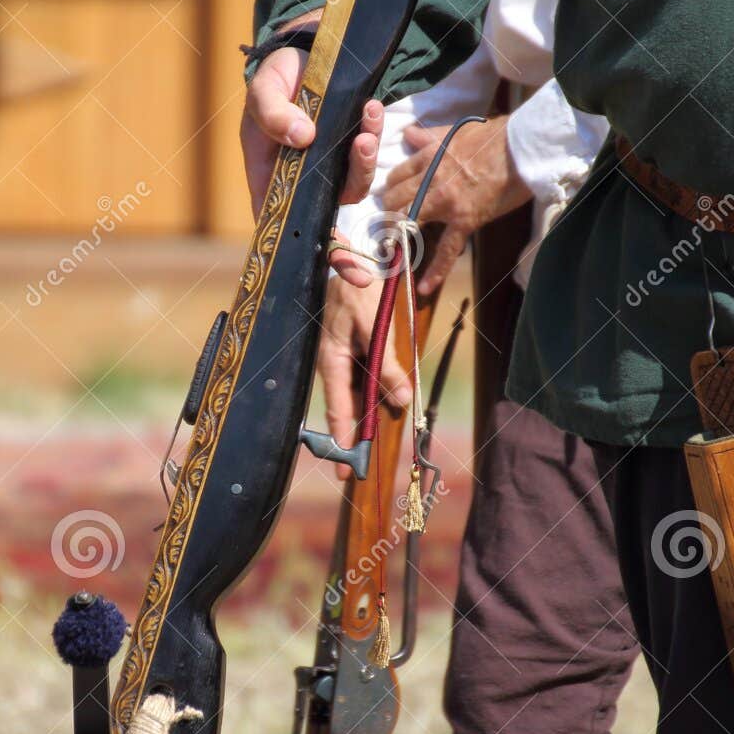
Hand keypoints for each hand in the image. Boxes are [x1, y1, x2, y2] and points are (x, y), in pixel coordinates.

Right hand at [240, 19, 382, 282]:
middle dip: (344, 249)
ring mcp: (326, 168)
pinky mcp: (349, 150)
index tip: (330, 265)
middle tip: (367, 269)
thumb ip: (273, 112)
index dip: (305, 251)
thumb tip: (300, 138)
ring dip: (364, 164)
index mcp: (268, 177)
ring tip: (367, 131)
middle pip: (321, 224)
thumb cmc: (276, 75)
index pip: (283, 226)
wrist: (306, 48)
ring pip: (351, 187)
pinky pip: (365, 156)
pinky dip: (372, 135)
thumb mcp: (265, 87)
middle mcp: (298, 181)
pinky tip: (373, 110)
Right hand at [316, 274, 411, 479]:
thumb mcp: (374, 328)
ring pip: (357, 395)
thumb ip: (386, 365)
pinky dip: (373, 395)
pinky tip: (385, 405)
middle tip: (355, 470)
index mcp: (332, 360)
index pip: (338, 408)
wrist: (352, 262)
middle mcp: (335, 364)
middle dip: (352, 438)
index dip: (342, 439)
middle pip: (347, 407)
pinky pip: (363, 380)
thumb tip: (401, 401)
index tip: (344, 466)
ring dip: (365, 418)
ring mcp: (343, 359)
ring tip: (370, 447)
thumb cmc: (358, 290)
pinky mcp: (354, 352)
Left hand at [383, 115, 531, 295]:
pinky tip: (424, 288)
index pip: (395, 177)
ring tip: (393, 252)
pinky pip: (447, 250)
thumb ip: (429, 135)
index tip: (391, 200)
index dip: (390, 190)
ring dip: (398, 237)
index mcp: (428, 156)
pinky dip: (436, 271)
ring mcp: (445, 202)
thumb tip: (409, 132)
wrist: (523, 146)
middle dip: (388, 214)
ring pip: (408, 222)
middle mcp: (430, 179)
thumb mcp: (456, 130)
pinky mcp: (465, 219)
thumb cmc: (496, 136)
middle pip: (393, 201)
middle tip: (389, 226)